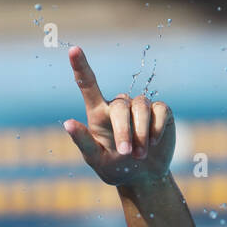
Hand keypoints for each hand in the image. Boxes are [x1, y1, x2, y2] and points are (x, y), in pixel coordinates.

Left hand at [62, 46, 174, 187]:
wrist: (144, 177)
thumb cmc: (115, 168)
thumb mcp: (96, 160)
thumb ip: (83, 142)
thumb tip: (67, 123)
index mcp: (98, 114)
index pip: (88, 85)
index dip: (81, 66)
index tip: (74, 50)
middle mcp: (118, 105)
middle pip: (120, 107)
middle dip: (124, 131)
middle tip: (126, 154)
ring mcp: (140, 106)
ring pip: (141, 107)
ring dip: (141, 133)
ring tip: (140, 154)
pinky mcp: (160, 110)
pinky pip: (159, 110)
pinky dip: (157, 128)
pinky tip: (154, 142)